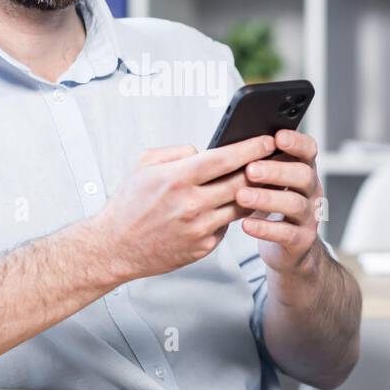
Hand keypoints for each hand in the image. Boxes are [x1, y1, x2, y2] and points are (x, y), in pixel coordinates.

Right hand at [90, 135, 275, 282]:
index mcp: (177, 179)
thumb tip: (204, 151)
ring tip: (259, 182)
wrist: (115, 246)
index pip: (225, 159)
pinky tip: (229, 207)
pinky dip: (229, 215)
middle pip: (241, 183)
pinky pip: (226, 226)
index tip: (267, 141)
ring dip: (251, 194)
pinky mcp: (202, 247)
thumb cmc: (128, 204)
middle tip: (275, 160)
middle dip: (262, 169)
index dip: (251, 148)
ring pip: (240, 207)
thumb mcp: (144, 165)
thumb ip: (177, 152)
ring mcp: (199, 229)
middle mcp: (191, 205)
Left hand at [236, 129, 322, 276]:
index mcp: (303, 169)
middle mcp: (311, 191)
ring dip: (267, 198)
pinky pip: (286, 233)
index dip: (296, 142)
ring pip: (295, 204)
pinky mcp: (302, 240)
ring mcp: (310, 216)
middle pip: (303, 175)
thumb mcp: (268, 182)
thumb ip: (256, 163)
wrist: (287, 248)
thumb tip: (225, 146)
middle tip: (250, 170)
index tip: (277, 137)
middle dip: (277, 170)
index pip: (308, 150)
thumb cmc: (271, 207)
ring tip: (242, 196)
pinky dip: (265, 228)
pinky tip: (246, 224)